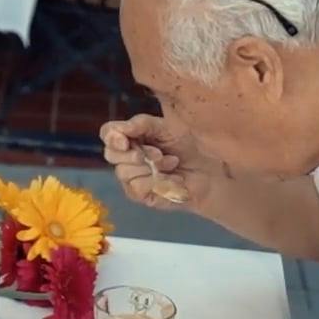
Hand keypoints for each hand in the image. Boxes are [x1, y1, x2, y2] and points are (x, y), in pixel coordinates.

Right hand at [100, 114, 216, 211]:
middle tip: (157, 154)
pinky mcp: (140, 195)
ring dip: (150, 167)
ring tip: (172, 163)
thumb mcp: (167, 128)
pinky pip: (137, 187)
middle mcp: (126, 156)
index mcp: (132, 136)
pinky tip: (173, 178)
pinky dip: (158, 181)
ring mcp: (131, 177)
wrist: (210, 172)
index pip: (108, 133)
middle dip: (133, 153)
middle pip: (110, 154)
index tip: (125, 141)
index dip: (112, 136)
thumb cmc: (190, 147)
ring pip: (123, 172)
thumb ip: (142, 124)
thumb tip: (120, 129)